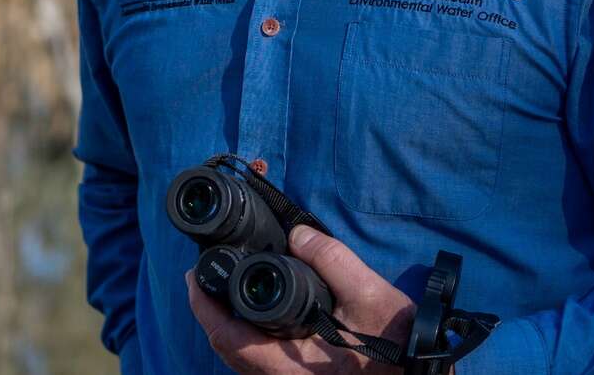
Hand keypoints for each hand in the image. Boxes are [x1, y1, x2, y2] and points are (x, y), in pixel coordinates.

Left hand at [185, 224, 416, 372]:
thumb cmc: (400, 347)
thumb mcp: (370, 296)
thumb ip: (332, 259)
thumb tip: (298, 232)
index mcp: (289, 367)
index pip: (228, 339)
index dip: (204, 305)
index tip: (193, 275)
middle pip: (228, 351)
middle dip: (210, 313)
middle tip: (204, 277)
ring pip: (243, 360)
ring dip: (229, 327)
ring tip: (224, 292)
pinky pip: (260, 363)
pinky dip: (250, 338)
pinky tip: (257, 316)